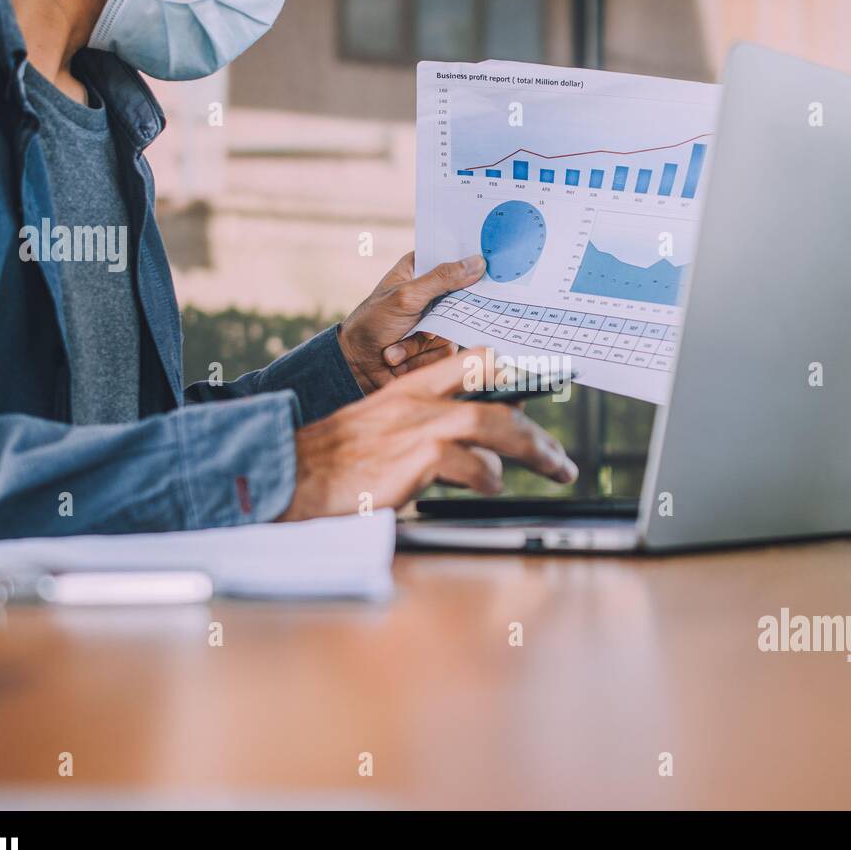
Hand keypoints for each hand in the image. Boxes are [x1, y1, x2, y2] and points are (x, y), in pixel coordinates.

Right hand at [276, 349, 577, 519]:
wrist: (289, 474)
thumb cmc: (333, 463)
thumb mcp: (380, 431)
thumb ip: (421, 431)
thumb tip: (471, 452)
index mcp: (410, 388)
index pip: (473, 362)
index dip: (514, 372)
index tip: (545, 386)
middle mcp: (419, 401)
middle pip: (496, 399)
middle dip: (537, 430)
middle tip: (561, 458)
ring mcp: (419, 427)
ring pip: (495, 425)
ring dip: (533, 450)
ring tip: (554, 468)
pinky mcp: (416, 458)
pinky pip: (473, 464)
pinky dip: (489, 477)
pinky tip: (491, 487)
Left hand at [337, 251, 485, 392]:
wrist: (355, 366)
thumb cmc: (371, 324)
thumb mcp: (406, 296)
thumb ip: (442, 279)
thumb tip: (477, 262)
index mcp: (420, 270)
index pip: (455, 260)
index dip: (471, 267)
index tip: (487, 269)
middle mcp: (431, 295)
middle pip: (463, 300)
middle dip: (438, 321)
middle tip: (420, 328)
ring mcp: (435, 322)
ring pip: (454, 332)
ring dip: (422, 345)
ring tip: (395, 348)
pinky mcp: (436, 348)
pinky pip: (446, 354)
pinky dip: (421, 359)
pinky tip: (400, 359)